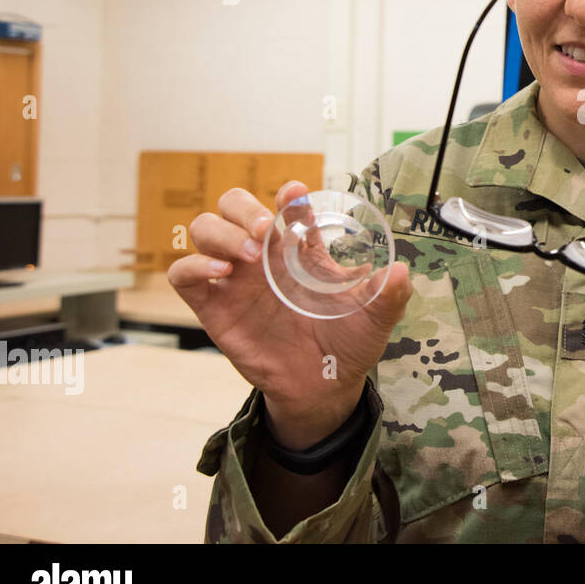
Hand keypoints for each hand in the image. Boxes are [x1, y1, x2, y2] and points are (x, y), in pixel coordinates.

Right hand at [168, 181, 411, 447]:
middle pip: (233, 206)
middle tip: (266, 229)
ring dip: (221, 233)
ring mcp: (235, 279)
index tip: (294, 195)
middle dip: (244, 208)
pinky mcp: (213, 307)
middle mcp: (264, 255)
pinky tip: (221, 274)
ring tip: (250, 255)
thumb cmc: (348, 343)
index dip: (287, 194)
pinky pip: (183, 275)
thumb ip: (390, 295)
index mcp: (300, 247)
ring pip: (205, 229)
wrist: (323, 388)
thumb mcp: (376, 318)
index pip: (285, 205)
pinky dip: (194, 266)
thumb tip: (401, 272)